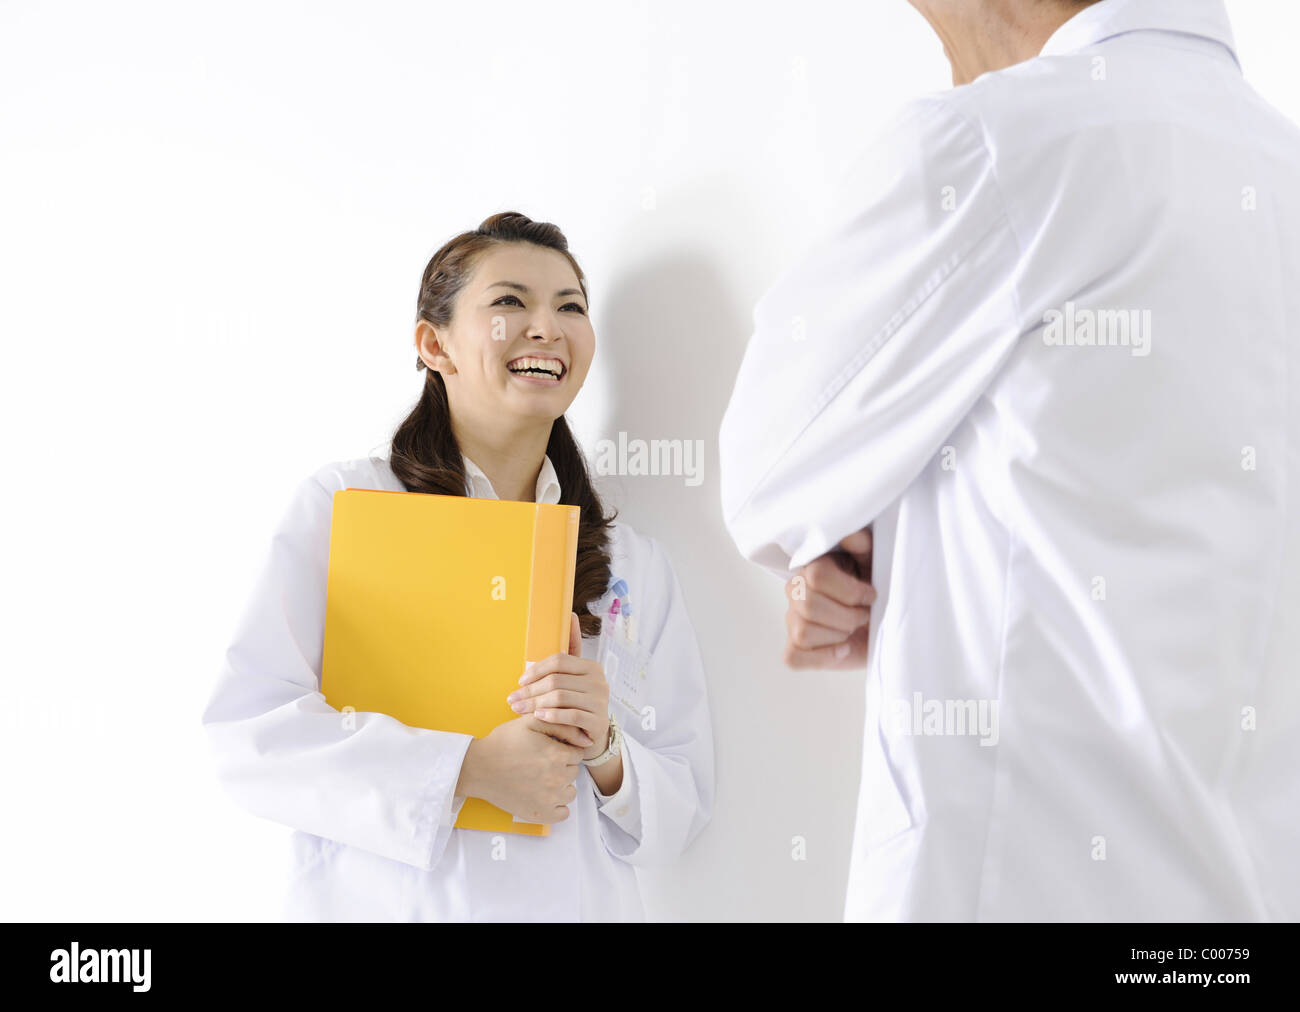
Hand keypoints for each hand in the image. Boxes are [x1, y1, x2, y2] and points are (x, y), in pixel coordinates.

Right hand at [455, 715, 584, 823]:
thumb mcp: (531, 723)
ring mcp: (550, 799)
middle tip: (540, 763)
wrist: (478, 768)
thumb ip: (561, 725)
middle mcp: (557, 778)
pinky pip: (563, 813)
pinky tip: (543, 795)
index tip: (548, 750)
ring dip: (560, 786)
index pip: (577, 754)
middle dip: (562, 766)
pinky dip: (556, 806)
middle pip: (573, 772)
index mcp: (557, 755)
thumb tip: (586, 737)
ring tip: (540, 779)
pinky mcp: (541, 814)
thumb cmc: (503, 742)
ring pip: (570, 792)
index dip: (563, 750)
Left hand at [507, 612, 611, 761]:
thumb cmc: (578, 703)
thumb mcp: (574, 678)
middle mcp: (599, 681)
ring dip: (535, 704)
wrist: (594, 735)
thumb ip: (570, 651)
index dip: (536, 670)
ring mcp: (600, 701)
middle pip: (556, 680)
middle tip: (512, 700)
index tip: (520, 681)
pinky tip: (538, 716)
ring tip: (519, 710)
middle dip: (530, 691)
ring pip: (560, 697)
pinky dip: (552, 715)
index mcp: (591, 666)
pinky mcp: (598, 720)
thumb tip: (570, 614)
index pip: (559, 661)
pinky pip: (570, 715)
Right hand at [783, 526, 875, 668]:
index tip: (871, 596)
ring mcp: (792, 621)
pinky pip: (794, 657)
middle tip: (863, 616)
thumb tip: (851, 537)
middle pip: (808, 605)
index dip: (849, 591)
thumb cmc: (878, 589)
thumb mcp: (876, 562)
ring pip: (803, 631)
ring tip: (852, 630)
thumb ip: (864, 546)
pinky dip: (822, 656)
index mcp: (814, 566)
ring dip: (837, 634)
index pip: (816, 576)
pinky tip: (842, 648)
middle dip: (846, 616)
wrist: (885, 624)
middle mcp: (796, 591)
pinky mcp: (796, 650)